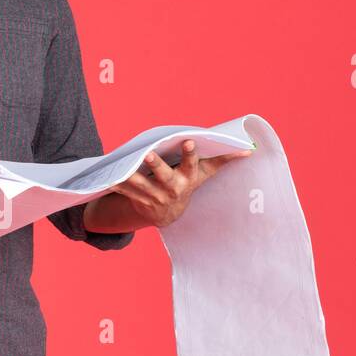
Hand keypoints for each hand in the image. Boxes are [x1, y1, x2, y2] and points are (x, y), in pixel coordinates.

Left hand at [99, 139, 253, 230]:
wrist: (165, 214)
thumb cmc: (187, 184)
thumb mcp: (203, 174)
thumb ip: (221, 160)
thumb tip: (248, 149)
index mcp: (188, 178)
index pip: (191, 165)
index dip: (189, 154)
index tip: (187, 141)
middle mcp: (172, 188)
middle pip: (164, 176)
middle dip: (156, 165)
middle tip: (148, 154)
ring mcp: (154, 196)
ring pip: (141, 185)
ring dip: (131, 177)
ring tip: (122, 168)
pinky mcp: (137, 199)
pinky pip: (125, 192)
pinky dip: (116, 185)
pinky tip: (107, 178)